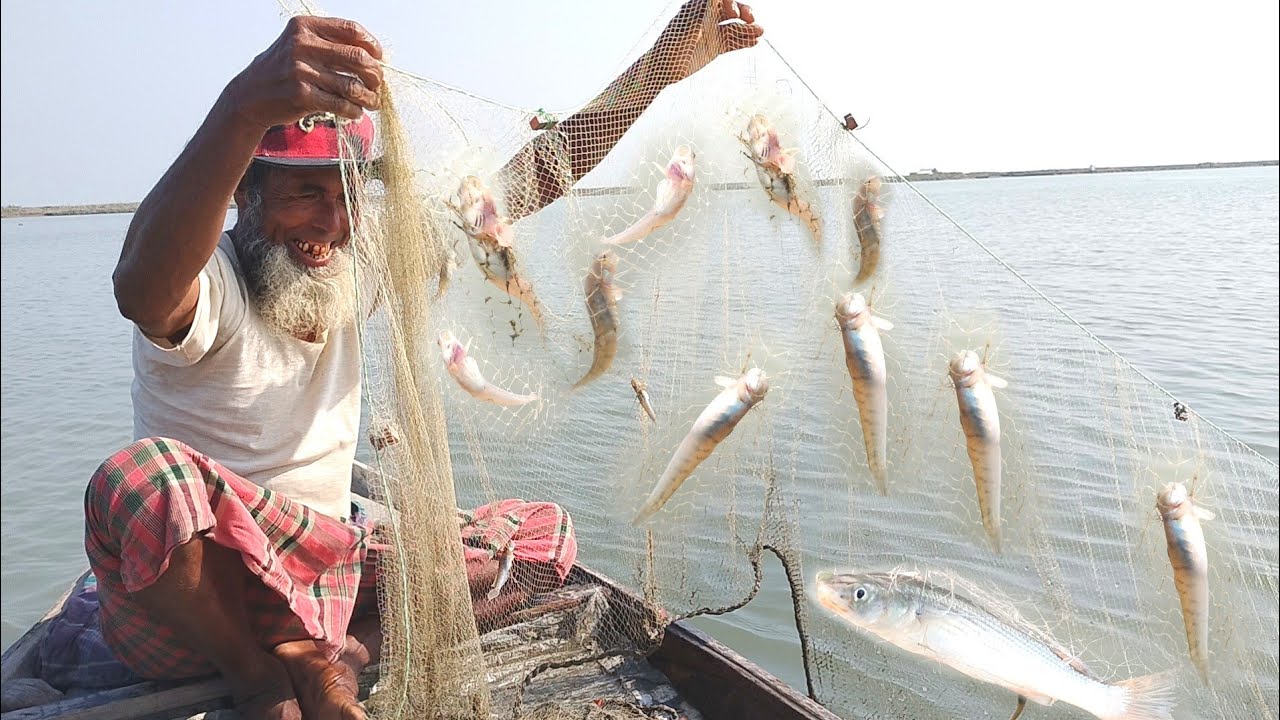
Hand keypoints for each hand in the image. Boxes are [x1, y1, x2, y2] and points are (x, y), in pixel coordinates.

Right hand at [225, 16, 383, 129]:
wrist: (251, 95)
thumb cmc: (283, 70)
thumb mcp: (300, 45)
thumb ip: (331, 44)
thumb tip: (375, 55)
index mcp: (304, 27)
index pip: (351, 29)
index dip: (372, 44)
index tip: (379, 57)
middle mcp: (302, 45)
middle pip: (357, 57)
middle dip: (375, 74)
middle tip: (377, 84)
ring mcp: (301, 70)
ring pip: (352, 85)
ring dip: (369, 97)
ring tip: (372, 102)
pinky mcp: (302, 95)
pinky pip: (341, 104)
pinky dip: (354, 111)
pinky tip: (356, 112)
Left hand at [657, 0, 763, 82]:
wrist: (663, 69)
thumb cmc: (671, 46)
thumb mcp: (688, 26)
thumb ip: (702, 11)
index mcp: (698, 8)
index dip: (730, 2)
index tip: (733, 14)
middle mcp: (706, 17)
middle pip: (731, 10)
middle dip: (743, 13)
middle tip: (752, 20)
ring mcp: (712, 32)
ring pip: (734, 26)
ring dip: (747, 28)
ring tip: (760, 32)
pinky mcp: (714, 47)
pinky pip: (733, 41)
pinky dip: (743, 41)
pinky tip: (754, 42)